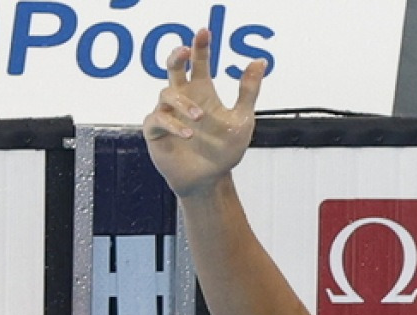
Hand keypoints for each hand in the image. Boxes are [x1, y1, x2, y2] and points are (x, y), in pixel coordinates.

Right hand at [142, 28, 265, 199]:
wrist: (211, 180)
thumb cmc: (224, 150)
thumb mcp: (242, 119)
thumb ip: (248, 90)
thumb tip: (260, 60)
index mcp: (202, 92)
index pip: (199, 63)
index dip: (200, 47)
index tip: (204, 32)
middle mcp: (183, 99)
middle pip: (173, 68)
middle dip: (177, 57)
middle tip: (185, 51)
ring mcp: (167, 114)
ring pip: (166, 94)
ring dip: (184, 103)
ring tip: (200, 118)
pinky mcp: (156, 132)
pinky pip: (157, 119)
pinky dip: (173, 125)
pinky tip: (189, 134)